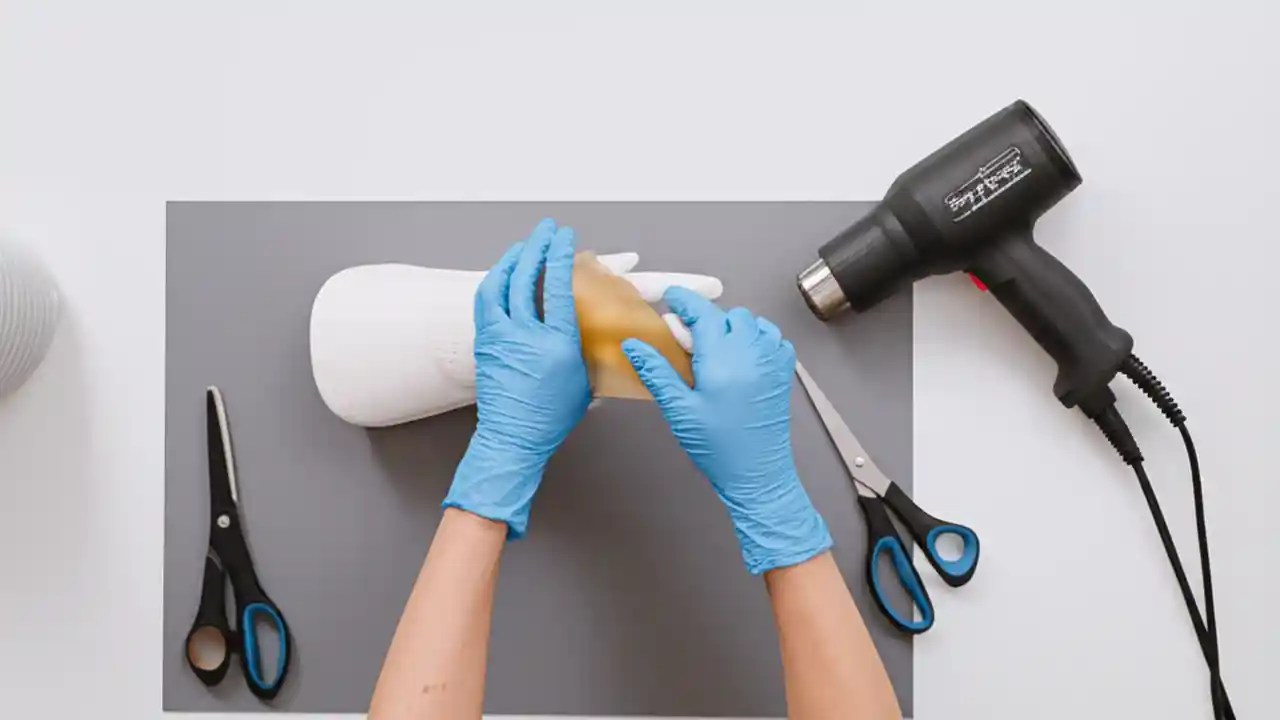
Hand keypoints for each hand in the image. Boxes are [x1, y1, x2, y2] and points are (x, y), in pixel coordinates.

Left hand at [443, 219, 590, 537]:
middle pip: (527, 277)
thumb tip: (601, 323)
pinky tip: (505, 271)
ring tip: (527, 243)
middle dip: (538, 246)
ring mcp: (500, 337)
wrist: (514, 437)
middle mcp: (525, 335)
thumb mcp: (586, 379)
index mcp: (557, 344)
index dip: (561, 256)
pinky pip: (487, 300)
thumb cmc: (554, 415)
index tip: (567, 238)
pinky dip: (497, 279)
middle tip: (548, 229)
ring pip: (502, 284)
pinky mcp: (485, 341)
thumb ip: (591, 347)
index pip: (557, 287)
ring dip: (515, 257)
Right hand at [621, 289, 831, 573]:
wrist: (757, 474)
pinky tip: (740, 356)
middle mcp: (751, 352)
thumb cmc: (717, 446)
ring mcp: (772, 360)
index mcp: (722, 359)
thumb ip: (657, 371)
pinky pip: (771, 337)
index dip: (684, 300)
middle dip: (706, 319)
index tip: (671, 296)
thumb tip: (633, 344)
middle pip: (727, 315)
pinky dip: (755, 337)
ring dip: (731, 327)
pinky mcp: (784, 371)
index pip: (702, 313)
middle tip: (687, 341)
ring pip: (751, 322)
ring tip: (714, 350)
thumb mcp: (679, 410)